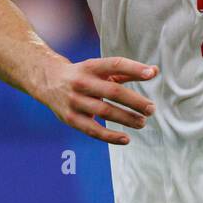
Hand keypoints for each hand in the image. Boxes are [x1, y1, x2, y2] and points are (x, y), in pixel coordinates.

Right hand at [33, 56, 158, 144]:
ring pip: (104, 112)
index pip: (115, 64)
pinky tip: (126, 138)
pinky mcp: (70, 118)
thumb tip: (155, 71)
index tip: (151, 74)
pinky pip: (92, 130)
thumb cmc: (83, 75)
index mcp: (91, 66)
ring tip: (142, 122)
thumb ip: (127, 71)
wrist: (47, 80)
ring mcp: (75, 101)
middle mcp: (82, 82)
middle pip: (113, 91)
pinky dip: (110, 136)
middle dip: (134, 101)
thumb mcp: (100, 69)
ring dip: (126, 118)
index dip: (134, 68)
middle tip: (151, 109)